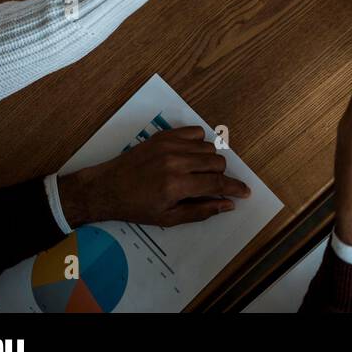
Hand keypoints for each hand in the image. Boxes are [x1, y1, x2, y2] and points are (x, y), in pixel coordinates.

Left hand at [58, 126, 250, 227]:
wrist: (106, 188)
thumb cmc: (136, 207)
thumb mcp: (168, 218)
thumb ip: (201, 211)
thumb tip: (227, 205)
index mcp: (176, 186)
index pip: (217, 183)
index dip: (235, 188)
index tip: (245, 191)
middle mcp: (175, 163)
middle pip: (217, 163)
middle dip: (221, 176)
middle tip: (211, 185)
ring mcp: (169, 146)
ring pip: (209, 147)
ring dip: (210, 161)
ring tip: (197, 172)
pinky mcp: (164, 136)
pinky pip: (195, 132)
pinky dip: (199, 143)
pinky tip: (191, 155)